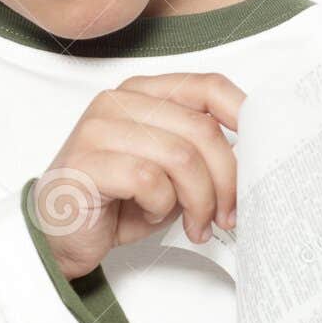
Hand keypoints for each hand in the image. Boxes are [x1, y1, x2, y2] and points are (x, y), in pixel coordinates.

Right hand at [32, 72, 245, 280]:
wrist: (58, 236)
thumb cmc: (116, 202)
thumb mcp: (170, 173)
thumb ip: (201, 154)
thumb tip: (253, 158)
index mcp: (144, 93)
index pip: (207, 86)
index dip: (243, 115)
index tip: (263, 150)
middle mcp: (120, 101)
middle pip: (202, 129)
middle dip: (226, 180)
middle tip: (226, 214)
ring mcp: (99, 128)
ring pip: (181, 157)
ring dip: (198, 200)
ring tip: (195, 224)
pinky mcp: (86, 162)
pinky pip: (148, 181)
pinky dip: (160, 207)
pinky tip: (150, 217)